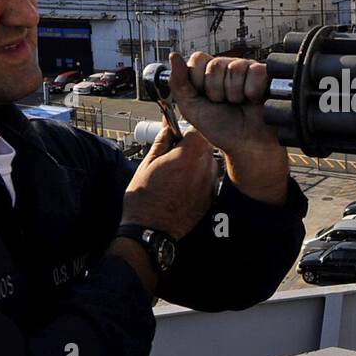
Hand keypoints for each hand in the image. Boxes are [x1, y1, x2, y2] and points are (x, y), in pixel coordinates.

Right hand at [120, 120, 216, 238]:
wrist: (149, 230)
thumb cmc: (144, 198)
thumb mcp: (147, 163)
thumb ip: (162, 140)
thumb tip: (168, 125)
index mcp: (188, 157)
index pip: (198, 130)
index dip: (186, 130)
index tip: (177, 136)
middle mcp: (205, 169)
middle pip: (205, 146)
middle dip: (191, 146)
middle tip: (172, 155)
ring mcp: (210, 185)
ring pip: (208, 162)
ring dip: (196, 162)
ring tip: (176, 174)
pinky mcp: (212, 198)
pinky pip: (209, 178)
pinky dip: (199, 177)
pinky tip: (182, 186)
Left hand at [168, 50, 289, 205]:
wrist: (246, 144)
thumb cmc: (222, 129)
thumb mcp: (191, 108)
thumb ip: (178, 83)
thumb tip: (174, 56)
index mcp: (209, 73)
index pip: (198, 59)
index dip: (200, 81)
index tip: (206, 98)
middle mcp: (228, 68)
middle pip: (216, 65)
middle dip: (217, 91)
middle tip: (225, 104)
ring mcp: (247, 69)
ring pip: (235, 68)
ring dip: (235, 94)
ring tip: (240, 103)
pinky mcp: (265, 73)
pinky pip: (255, 72)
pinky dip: (252, 92)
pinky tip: (253, 100)